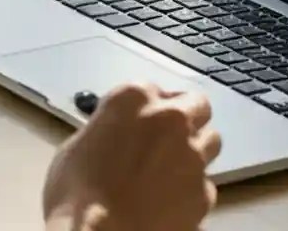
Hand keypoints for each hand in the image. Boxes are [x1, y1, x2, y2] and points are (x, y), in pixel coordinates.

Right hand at [42, 83, 220, 230]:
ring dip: (195, 148)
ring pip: (211, 141)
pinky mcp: (204, 192)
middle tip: (169, 134)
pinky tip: (169, 200)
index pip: (152, 88)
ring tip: (171, 168)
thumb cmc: (76, 195)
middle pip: (196, 104)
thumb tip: (112, 136)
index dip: (148, 106)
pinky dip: (191, 188)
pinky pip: (205, 183)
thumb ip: (106, 130)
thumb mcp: (77, 147)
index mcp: (133, 99)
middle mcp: (170, 120)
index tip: (141, 119)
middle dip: (186, 116)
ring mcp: (192, 157)